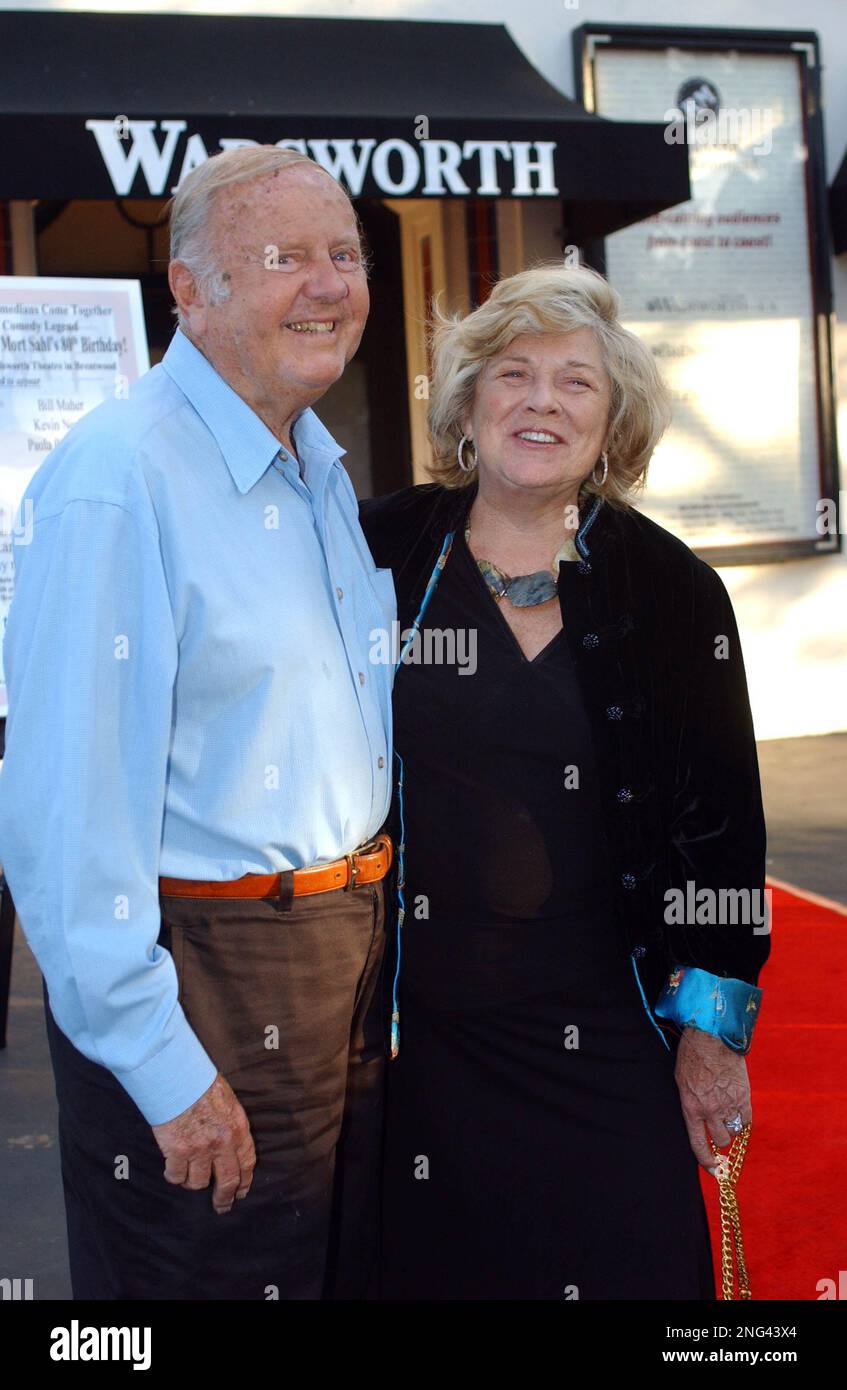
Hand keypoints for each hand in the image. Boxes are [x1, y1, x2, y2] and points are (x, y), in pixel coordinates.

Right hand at [151, 1073, 255, 1212]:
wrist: (178, 1077)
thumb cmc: (201, 1084)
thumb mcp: (228, 1102)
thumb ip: (231, 1125)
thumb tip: (231, 1144)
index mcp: (238, 1129)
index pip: (247, 1163)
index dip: (244, 1181)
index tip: (241, 1191)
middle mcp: (222, 1143)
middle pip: (228, 1181)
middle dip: (225, 1198)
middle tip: (222, 1206)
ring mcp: (200, 1150)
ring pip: (199, 1182)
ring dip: (194, 1181)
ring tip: (189, 1175)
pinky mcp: (178, 1153)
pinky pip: (177, 1177)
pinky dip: (174, 1176)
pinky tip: (172, 1171)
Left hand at [674, 1026, 750, 1174]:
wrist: (711, 1036)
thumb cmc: (692, 1056)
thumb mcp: (682, 1083)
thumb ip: (691, 1105)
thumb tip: (700, 1123)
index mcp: (690, 1108)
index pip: (698, 1144)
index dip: (706, 1161)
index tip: (713, 1170)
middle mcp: (710, 1110)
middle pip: (721, 1140)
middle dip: (720, 1137)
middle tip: (720, 1127)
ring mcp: (728, 1104)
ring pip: (735, 1131)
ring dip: (732, 1126)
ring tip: (727, 1111)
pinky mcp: (743, 1096)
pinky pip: (747, 1120)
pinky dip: (743, 1119)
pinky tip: (738, 1109)